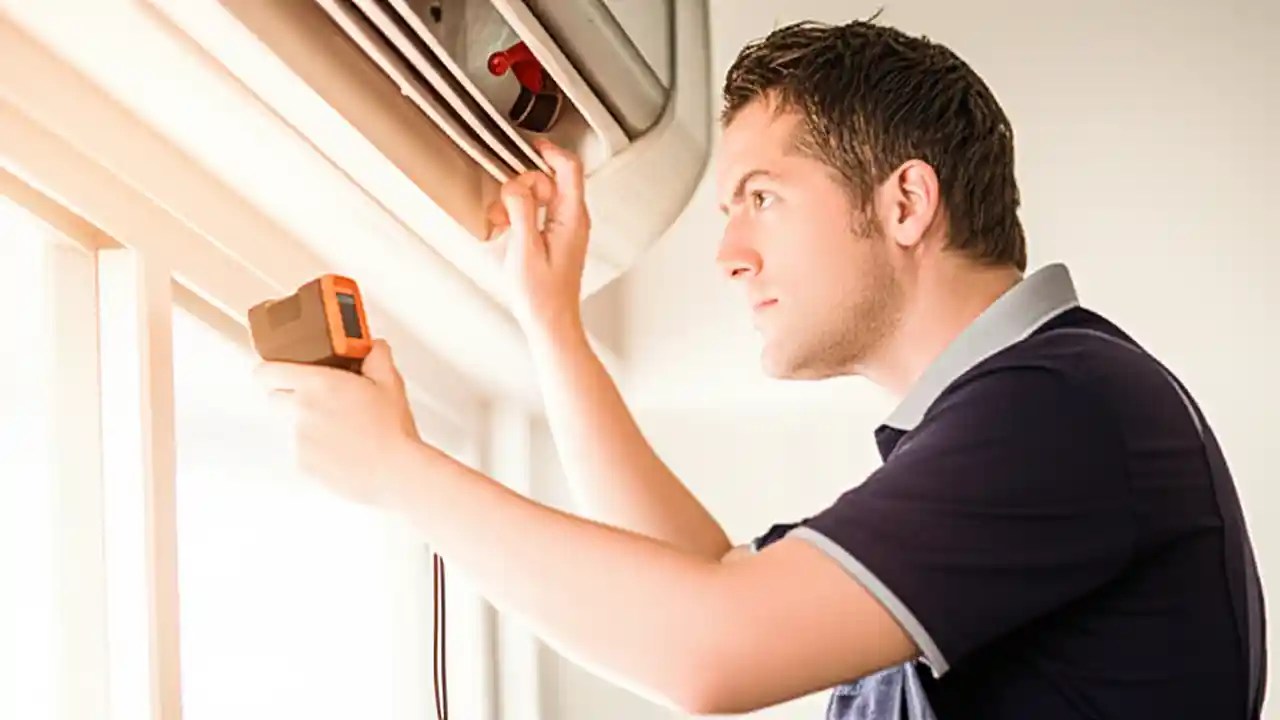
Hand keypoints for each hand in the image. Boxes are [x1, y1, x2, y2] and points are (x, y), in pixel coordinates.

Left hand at [253, 340, 426, 507]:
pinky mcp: (305, 465)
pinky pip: (304, 452)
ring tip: (343, 430)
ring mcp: (301, 440)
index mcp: (317, 384)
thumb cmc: (391, 430)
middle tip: (318, 399)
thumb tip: (372, 347)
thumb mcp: (390, 383)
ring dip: (310, 425)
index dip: (269, 369)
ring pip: (293, 427)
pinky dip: (318, 450)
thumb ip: (376, 356)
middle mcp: (302, 410)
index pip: (266, 371)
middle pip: (274, 398)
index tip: (276, 370)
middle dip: (290, 395)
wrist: (395, 472)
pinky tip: (344, 449)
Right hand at [488, 140, 590, 338]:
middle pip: (550, 180)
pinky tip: (507, 231)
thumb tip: (516, 184)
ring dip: (516, 203)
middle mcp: (573, 219)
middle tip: (505, 207)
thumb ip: (521, 211)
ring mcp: (566, 228)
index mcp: (572, 218)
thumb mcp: (525, 249)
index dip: (550, 152)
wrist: (550, 321)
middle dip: (522, 186)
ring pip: (540, 196)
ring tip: (502, 224)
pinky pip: (537, 213)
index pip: (569, 168)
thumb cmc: (542, 295)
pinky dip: (519, 216)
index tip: (530, 147)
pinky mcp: (555, 237)